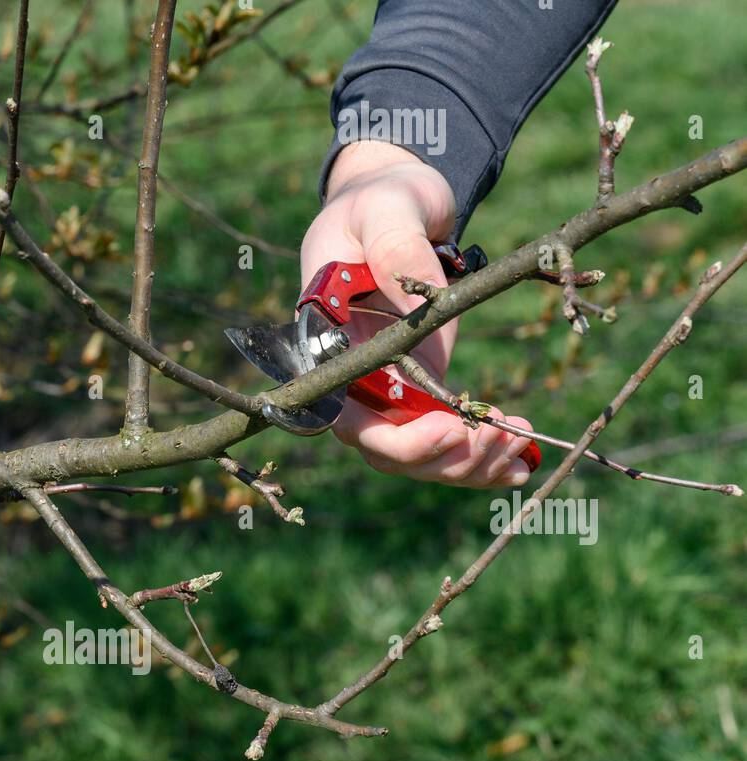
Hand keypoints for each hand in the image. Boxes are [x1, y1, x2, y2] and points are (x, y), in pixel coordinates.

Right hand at [302, 142, 534, 487]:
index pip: (350, 421)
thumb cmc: (380, 202)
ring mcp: (387, 391)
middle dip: (445, 458)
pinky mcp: (421, 389)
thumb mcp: (385, 211)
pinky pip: (446, 438)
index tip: (450, 430)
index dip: (398, 441)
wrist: (396, 203)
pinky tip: (524, 458)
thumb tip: (414, 301)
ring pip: (420, 457)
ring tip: (523, 449)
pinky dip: (483, 455)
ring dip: (471, 464)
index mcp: (329, 349)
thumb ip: (395, 248)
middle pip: (388, 451)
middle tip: (502, 438)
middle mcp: (353, 382)